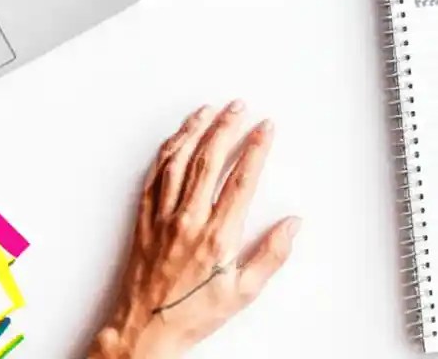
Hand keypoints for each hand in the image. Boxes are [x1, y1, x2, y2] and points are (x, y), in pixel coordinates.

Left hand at [89, 102, 301, 358]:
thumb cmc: (192, 314)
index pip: (241, 179)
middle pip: (209, 159)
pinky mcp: (145, 220)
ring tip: (209, 110)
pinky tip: (176, 138)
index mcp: (217, 236)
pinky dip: (168, 151)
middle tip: (240, 107)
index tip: (266, 128)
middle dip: (227, 127)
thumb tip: (292, 225)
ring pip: (179, 160)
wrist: (145, 330)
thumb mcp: (244, 293)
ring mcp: (163, 217)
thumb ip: (271, 255)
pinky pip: (155, 175)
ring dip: (196, 130)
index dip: (256, 148)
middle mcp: (188, 219)